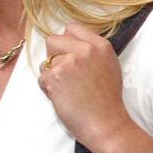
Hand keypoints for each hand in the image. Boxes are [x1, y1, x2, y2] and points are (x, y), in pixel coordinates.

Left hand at [38, 22, 134, 150]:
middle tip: (67, 74)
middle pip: (53, 40)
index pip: (71, 28)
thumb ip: (92, 52)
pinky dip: (49, 89)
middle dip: (54, 56)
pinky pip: (42, 78)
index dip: (66, 42)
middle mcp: (85, 49)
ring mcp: (69, 62)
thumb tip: (71, 45)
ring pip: (46, 62)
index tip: (69, 55)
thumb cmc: (107, 101)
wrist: (106, 124)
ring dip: (52, 75)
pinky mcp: (55, 77)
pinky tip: (64, 98)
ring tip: (69, 90)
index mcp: (101, 45)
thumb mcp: (110, 66)